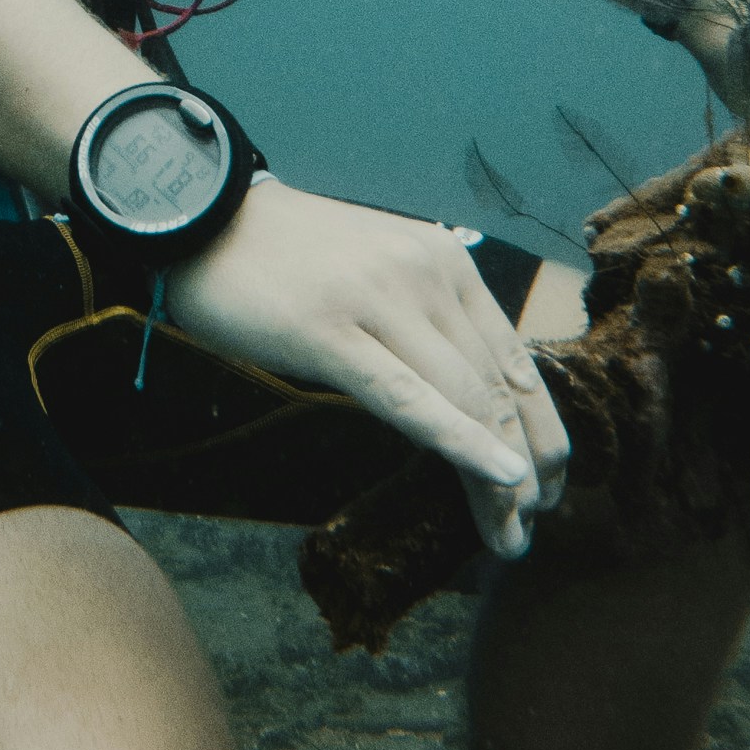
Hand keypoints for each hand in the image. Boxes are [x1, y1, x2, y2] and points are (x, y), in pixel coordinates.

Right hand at [165, 174, 569, 556]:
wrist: (203, 214)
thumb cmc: (285, 256)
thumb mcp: (377, 273)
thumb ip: (424, 320)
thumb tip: (467, 394)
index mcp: (446, 263)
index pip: (515, 361)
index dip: (541, 431)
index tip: (546, 487)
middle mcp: (427, 276)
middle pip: (498, 389)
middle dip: (528, 467)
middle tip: (532, 526)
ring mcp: (380, 300)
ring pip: (464, 400)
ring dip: (497, 478)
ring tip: (507, 534)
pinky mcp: (331, 332)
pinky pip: (407, 398)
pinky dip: (460, 441)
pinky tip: (495, 476)